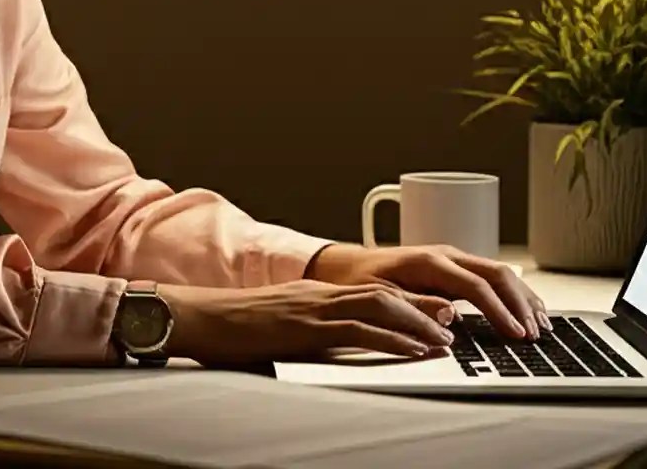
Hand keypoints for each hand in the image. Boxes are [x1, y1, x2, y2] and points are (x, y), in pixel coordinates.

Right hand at [158, 280, 457, 364]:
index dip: (408, 302)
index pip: (371, 293)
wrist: (194, 317)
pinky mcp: (303, 328)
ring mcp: (312, 309)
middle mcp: (319, 295)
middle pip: (384, 294)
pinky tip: (410, 351)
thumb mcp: (278, 329)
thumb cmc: (228, 329)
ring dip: (416, 323)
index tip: (435, 314)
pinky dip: (390, 340)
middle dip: (422, 308)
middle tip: (452, 324)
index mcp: (314, 295)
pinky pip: (356, 332)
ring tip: (442, 339)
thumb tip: (329, 354)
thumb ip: (307, 335)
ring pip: (378, 307)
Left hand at [304, 243, 550, 340]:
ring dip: (522, 297)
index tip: (515, 332)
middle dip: (519, 303)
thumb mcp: (380, 298)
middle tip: (535, 333)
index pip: (475, 285)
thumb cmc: (360, 283)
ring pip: (498, 273)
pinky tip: (527, 308)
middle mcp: (446, 255)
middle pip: (496, 274)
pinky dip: (512, 292)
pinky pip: (490, 277)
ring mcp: (452, 258)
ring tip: (541, 323)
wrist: (348, 267)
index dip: (499, 310)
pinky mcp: (454, 267)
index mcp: (429, 262)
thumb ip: (414, 307)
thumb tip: (450, 316)